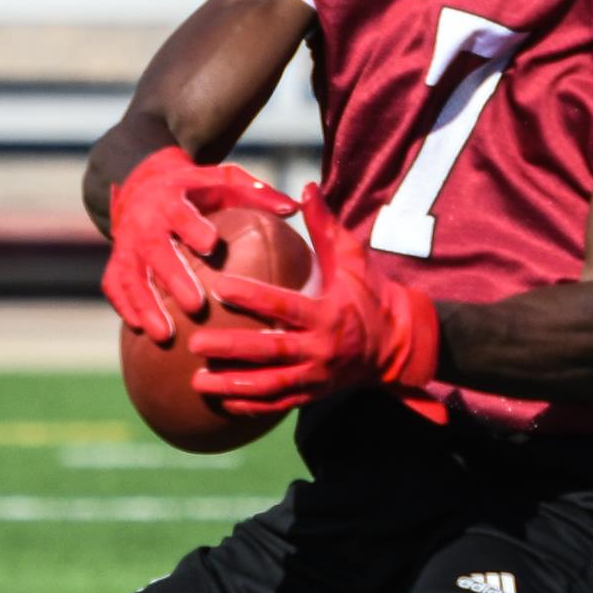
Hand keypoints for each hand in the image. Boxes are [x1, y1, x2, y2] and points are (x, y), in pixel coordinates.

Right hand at [103, 146, 296, 344]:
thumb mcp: (225, 181)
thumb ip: (257, 194)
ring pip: (132, 275)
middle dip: (173, 278)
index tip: (211, 244)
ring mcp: (127, 243)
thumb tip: (293, 208)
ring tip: (165, 335)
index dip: (193, 227)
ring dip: (146, 305)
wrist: (144, 183)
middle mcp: (146, 221)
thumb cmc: (196, 188)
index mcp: (173, 199)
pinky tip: (141, 332)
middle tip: (194, 305)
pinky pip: (115, 286)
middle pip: (156, 250)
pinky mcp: (116, 261)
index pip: (181, 213)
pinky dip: (126, 307)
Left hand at [189, 184, 439, 415]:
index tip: (220, 287)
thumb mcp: (353, 258)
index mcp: (328, 314)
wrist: (398, 343)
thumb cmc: (370, 293)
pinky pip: (278, 404)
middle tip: (195, 343)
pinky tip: (221, 402)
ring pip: (270, 385)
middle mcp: (321, 350)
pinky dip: (250, 405)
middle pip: (270, 351)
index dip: (252, 297)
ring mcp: (317, 377)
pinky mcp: (313, 394)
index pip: (284, 306)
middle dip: (231, 350)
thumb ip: (326, 226)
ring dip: (232, 385)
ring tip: (197, 381)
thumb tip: (306, 187)